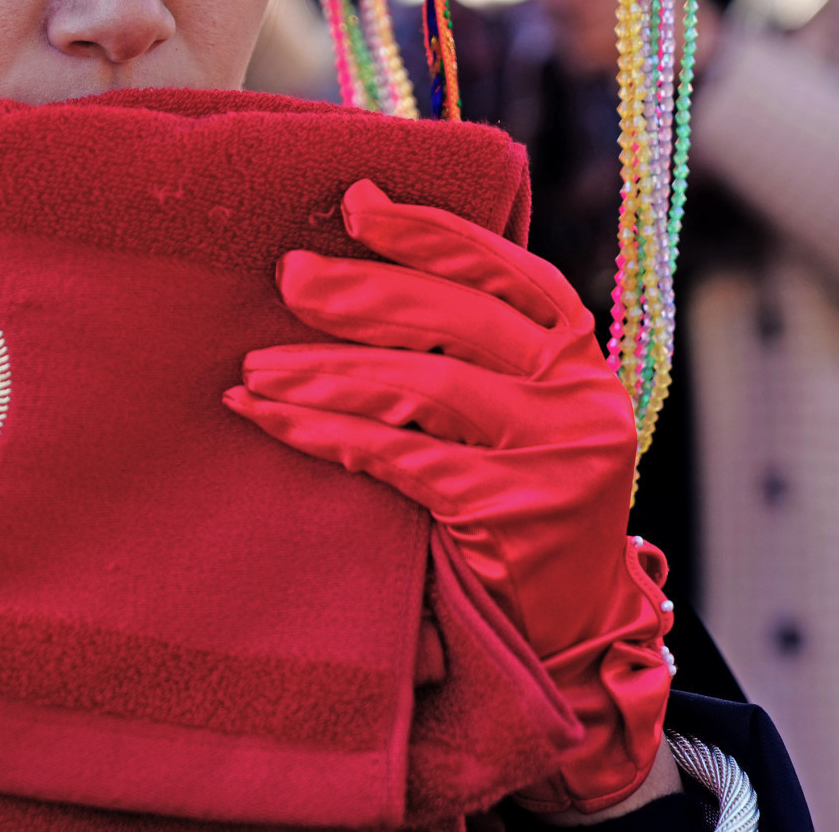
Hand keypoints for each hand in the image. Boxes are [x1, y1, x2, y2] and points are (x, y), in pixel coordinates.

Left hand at [224, 181, 672, 815]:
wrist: (564, 636)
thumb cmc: (512, 503)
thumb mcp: (510, 412)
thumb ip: (466, 347)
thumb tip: (356, 248)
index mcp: (580, 356)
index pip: (510, 271)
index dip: (433, 233)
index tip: (358, 202)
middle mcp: (583, 397)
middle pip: (459, 318)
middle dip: (363, 292)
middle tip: (288, 277)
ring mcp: (558, 457)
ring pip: (426, 386)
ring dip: (326, 369)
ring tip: (256, 364)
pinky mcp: (513, 515)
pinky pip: (399, 457)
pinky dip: (323, 432)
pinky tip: (269, 417)